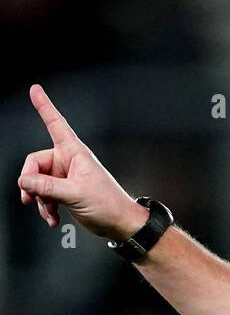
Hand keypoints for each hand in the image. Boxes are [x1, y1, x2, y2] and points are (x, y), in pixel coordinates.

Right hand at [17, 83, 147, 241]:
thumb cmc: (108, 204)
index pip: (55, 124)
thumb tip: (24, 182)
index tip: (35, 90)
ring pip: (38, 182)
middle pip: (36, 164)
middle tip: (29, 198)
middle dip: (31, 183)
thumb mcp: (75, 194)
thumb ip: (47, 187)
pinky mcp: (65, 192)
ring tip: (48, 214)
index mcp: (74, 152)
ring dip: (40, 200)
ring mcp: (66, 177)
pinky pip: (46, 195)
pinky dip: (46, 208)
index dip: (44, 106)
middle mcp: (68, 161)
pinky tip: (52, 219)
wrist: (120, 224)